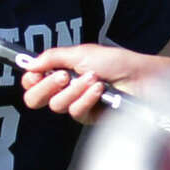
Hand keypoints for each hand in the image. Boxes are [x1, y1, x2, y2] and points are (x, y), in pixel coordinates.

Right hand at [21, 45, 166, 122]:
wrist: (140, 77)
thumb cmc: (116, 62)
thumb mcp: (81, 53)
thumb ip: (52, 57)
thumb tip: (29, 63)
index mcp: (61, 72)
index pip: (33, 82)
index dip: (31, 80)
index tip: (36, 73)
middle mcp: (65, 90)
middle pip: (35, 99)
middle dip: (46, 86)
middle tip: (62, 76)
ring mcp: (76, 104)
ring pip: (57, 105)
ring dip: (74, 89)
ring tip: (92, 79)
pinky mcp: (88, 117)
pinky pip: (75, 112)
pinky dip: (86, 99)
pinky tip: (99, 90)